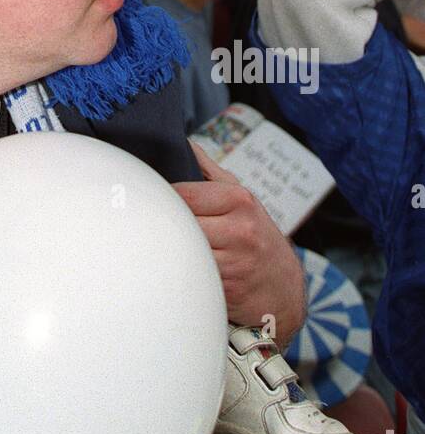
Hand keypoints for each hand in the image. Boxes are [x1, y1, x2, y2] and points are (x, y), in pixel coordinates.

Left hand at [173, 143, 304, 346]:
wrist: (282, 285)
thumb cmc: (255, 235)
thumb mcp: (241, 198)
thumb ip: (211, 171)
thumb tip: (186, 145)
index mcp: (240, 200)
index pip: (185, 194)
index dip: (165, 197)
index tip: (157, 200)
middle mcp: (241, 229)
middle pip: (182, 222)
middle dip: (166, 223)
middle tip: (152, 223)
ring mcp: (236, 261)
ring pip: (185, 249)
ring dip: (171, 248)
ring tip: (166, 244)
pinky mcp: (227, 288)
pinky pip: (192, 274)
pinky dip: (182, 269)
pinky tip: (180, 265)